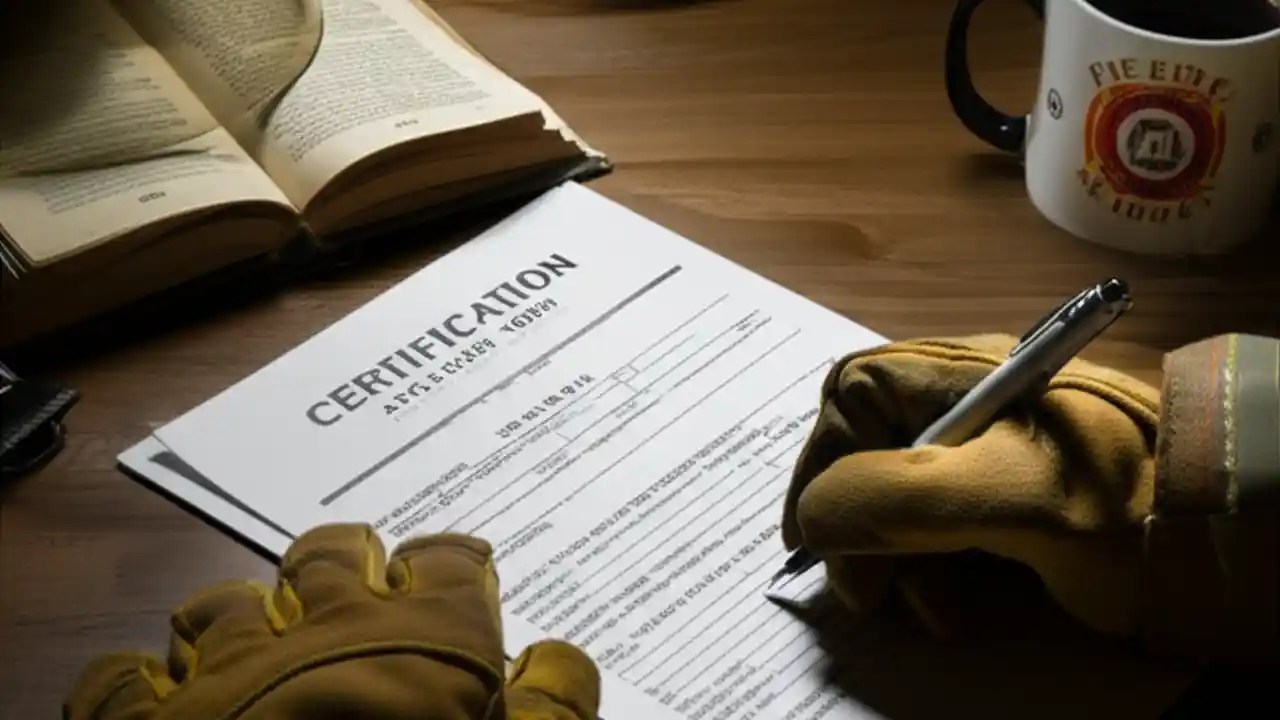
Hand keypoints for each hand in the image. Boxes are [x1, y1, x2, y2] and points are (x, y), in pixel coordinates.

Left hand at [65, 524, 598, 719]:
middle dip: (342, 560)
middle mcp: (326, 625)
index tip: (449, 575)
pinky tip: (156, 697)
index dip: (446, 563)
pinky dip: (134, 683)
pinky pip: (121, 677)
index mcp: (422, 634)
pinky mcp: (147, 718)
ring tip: (249, 643)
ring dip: (238, 617)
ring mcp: (228, 664)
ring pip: (224, 601)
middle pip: (330, 552)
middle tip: (352, 582)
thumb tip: (563, 658)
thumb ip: (554, 709)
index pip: (445, 559)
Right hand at [781, 334, 1159, 636]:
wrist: (1238, 531)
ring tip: (932, 612)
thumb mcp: (1007, 501)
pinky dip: (939, 566)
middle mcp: (971, 400)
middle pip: (875, 453)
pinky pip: (948, 522)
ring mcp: (996, 444)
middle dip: (863, 529)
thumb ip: (894, 500)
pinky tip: (959, 604)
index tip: (805, 538)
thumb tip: (812, 519)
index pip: (852, 398)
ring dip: (902, 560)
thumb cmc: (1126, 507)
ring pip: (908, 496)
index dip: (818, 465)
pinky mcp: (1017, 488)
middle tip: (868, 597)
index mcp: (963, 375)